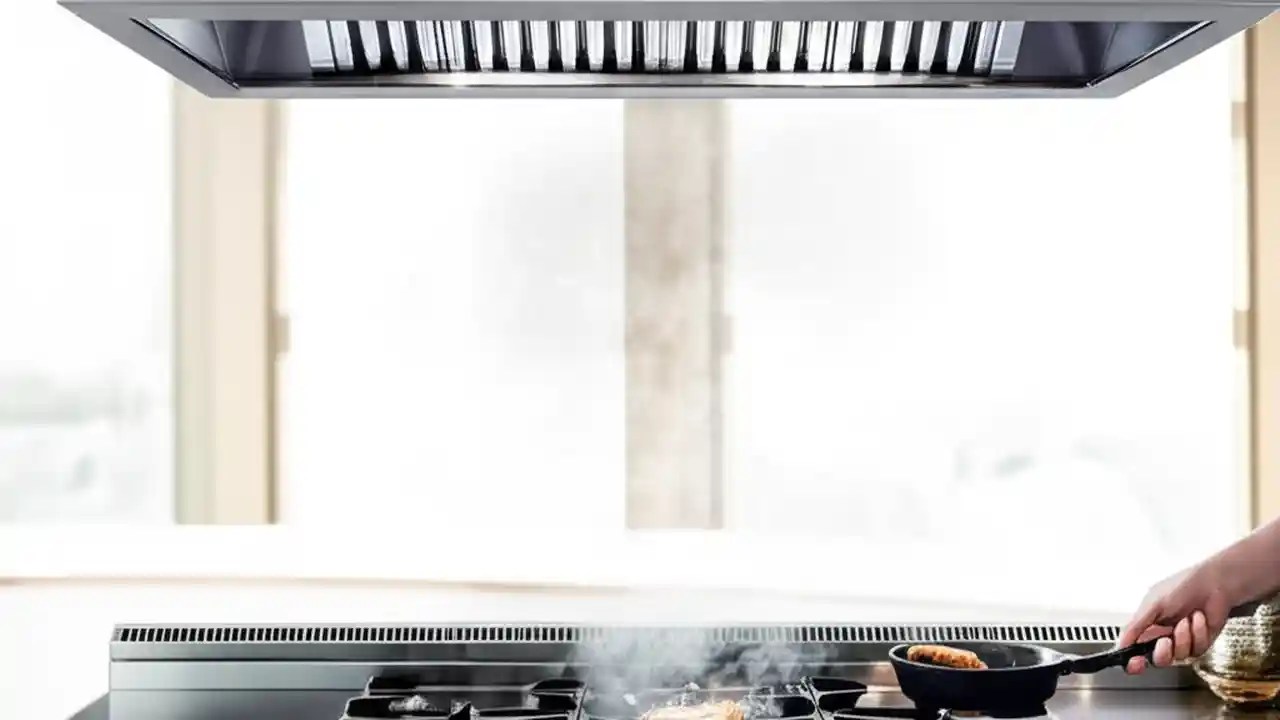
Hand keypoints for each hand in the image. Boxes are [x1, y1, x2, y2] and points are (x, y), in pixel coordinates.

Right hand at [1117, 563, 1234, 673]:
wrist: (1213, 585)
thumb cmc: (1182, 586)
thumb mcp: (1152, 604)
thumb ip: (1134, 627)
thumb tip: (1120, 644)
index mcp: (1146, 625)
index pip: (1134, 650)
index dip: (1133, 661)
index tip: (1135, 663)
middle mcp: (1162, 635)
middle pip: (1157, 659)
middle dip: (1163, 652)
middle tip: (1165, 640)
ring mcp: (1182, 641)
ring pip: (1179, 656)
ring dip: (1183, 637)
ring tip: (1186, 619)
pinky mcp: (1200, 643)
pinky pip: (1196, 649)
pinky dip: (1198, 633)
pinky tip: (1198, 618)